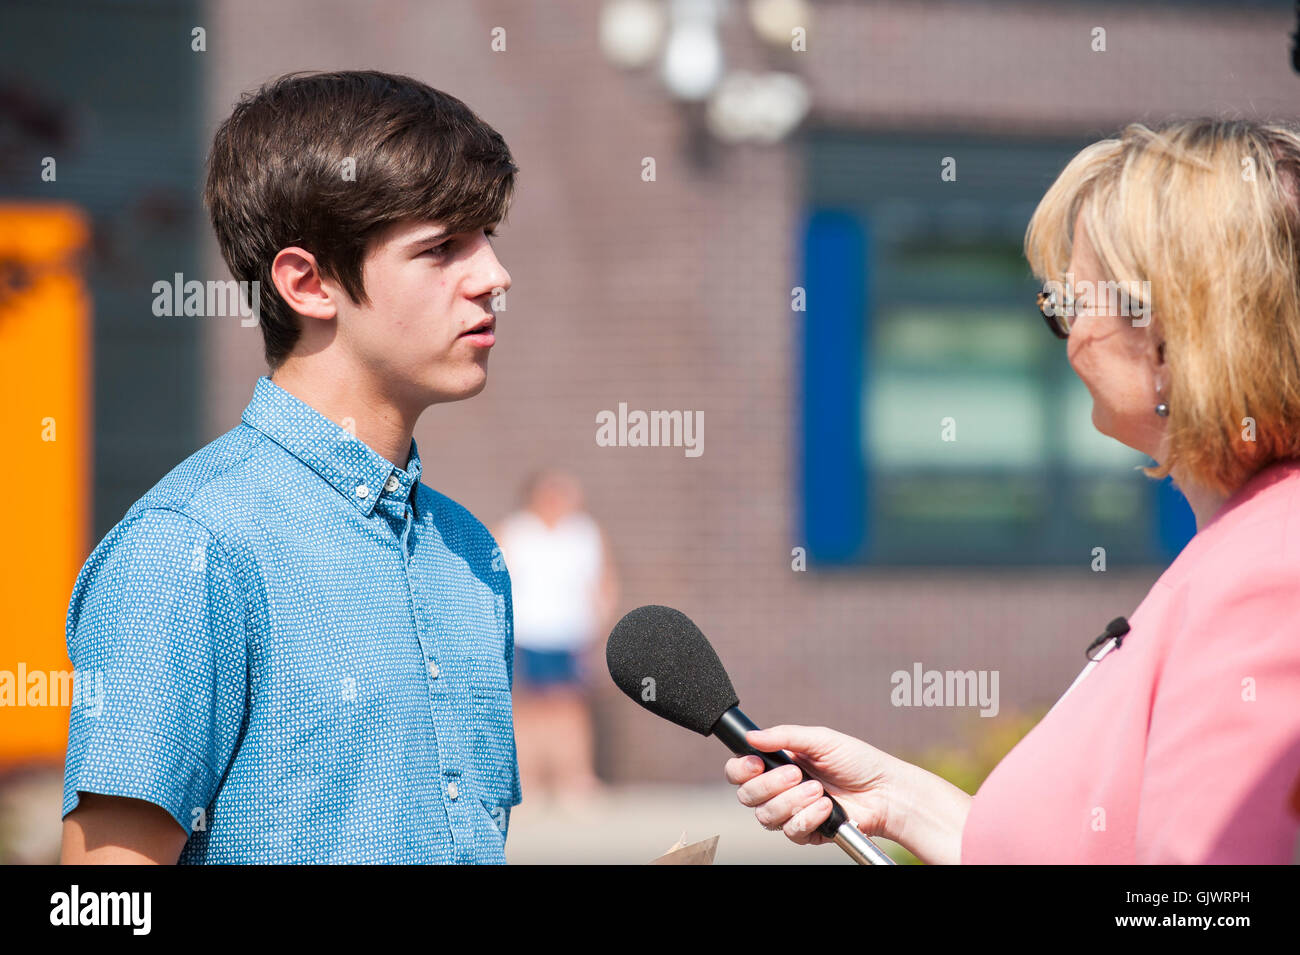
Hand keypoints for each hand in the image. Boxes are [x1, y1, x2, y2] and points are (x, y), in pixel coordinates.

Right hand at [724, 724, 901, 846]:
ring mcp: (791, 812)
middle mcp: (779, 789)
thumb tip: (751, 735)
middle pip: (747, 796)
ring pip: (766, 816)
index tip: (756, 763)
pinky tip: (827, 806)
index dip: (740, 770)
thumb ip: (784, 736)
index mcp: (778, 764)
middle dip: (770, 785)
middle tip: (797, 774)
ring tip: (819, 790)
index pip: (740, 772)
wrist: (886, 791)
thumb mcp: (820, 739)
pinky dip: (807, 817)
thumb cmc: (856, 760)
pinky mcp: (807, 832)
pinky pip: (791, 831)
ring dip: (792, 801)